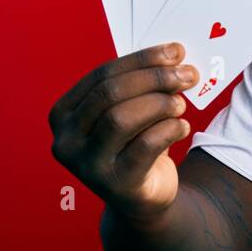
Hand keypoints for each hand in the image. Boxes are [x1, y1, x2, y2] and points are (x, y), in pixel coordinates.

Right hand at [48, 43, 199, 220]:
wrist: (142, 198)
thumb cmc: (136, 145)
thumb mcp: (132, 113)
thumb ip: (143, 87)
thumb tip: (174, 55)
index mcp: (63, 114)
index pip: (101, 76)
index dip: (141, 60)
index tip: (175, 51)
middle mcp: (66, 140)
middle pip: (110, 94)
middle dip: (154, 79)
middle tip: (188, 74)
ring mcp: (86, 165)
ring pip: (122, 119)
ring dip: (160, 105)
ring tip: (181, 104)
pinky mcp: (114, 184)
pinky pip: (144, 146)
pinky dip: (169, 130)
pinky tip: (183, 127)